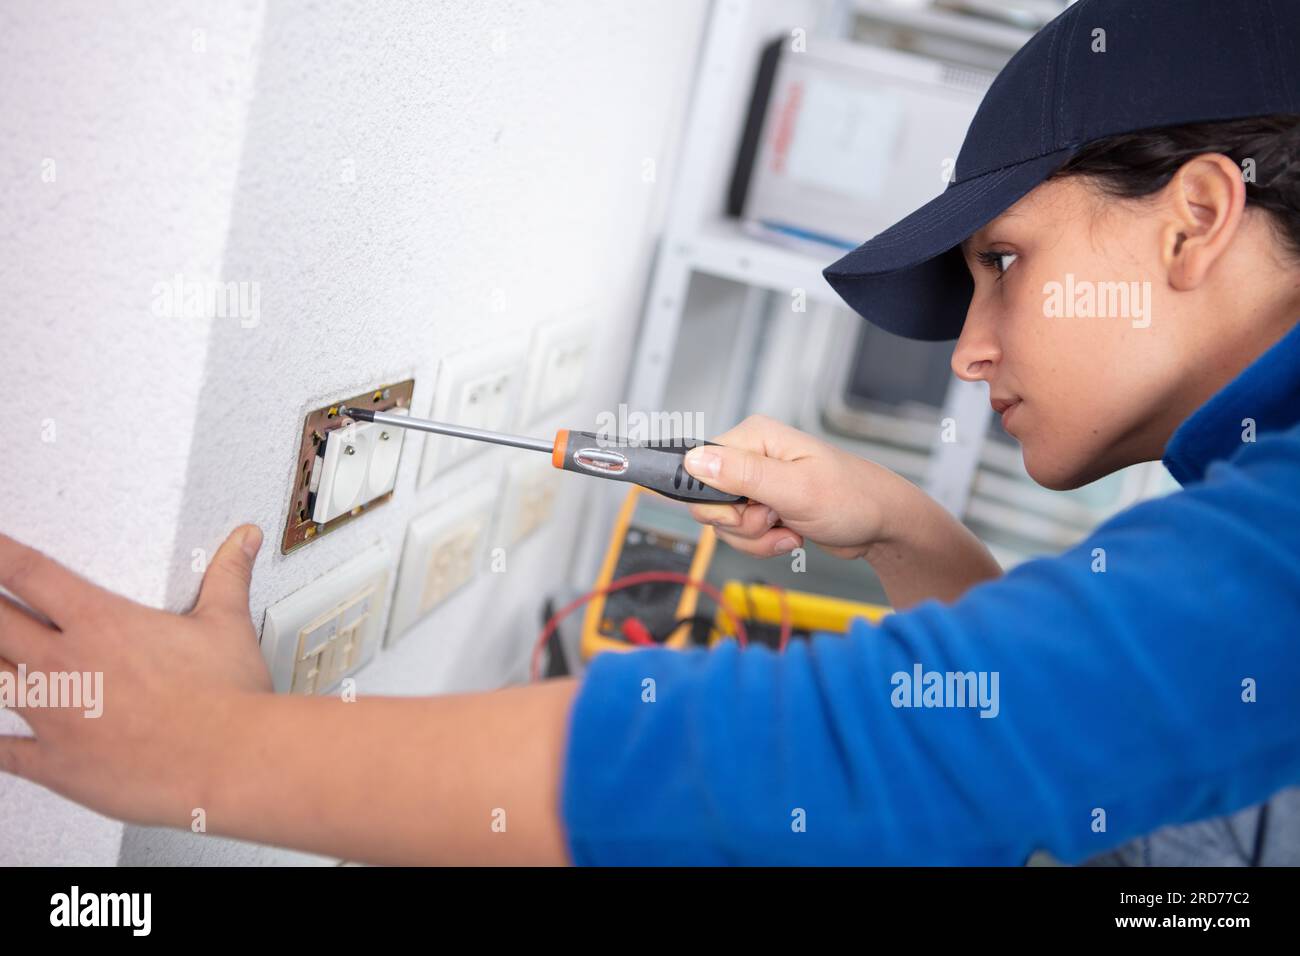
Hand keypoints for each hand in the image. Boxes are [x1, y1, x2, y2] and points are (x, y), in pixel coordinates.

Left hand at [0, 525, 270, 826]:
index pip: (30, 573)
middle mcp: (66, 664)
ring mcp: (54, 715)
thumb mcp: (227, 624)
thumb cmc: (228, 699)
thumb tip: (241, 541)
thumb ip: (226, 577)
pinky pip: (3, 752)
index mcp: (102, 623)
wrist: (229, 760)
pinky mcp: (56, 763)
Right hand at [683, 415, 910, 559]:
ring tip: (789, 527)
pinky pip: (743, 534)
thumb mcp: (795, 488)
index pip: (699, 468)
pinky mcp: (764, 507)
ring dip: (757, 538)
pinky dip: (765, 543)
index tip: (743, 511)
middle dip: (740, 524)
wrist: (882, 525)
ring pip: (726, 524)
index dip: (716, 499)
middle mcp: (751, 457)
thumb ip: (743, 475)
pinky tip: (792, 534)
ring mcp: (757, 484)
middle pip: (709, 501)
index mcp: (754, 438)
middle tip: (773, 517)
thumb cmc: (853, 498)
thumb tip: (695, 460)